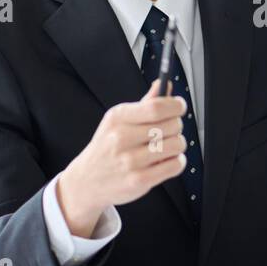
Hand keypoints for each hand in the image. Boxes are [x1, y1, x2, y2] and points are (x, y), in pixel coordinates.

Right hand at [55, 78, 187, 236]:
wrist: (87, 181)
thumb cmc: (107, 147)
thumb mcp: (118, 121)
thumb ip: (145, 104)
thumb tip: (164, 84)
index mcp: (118, 118)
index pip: (156, 107)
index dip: (176, 105)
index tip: (179, 106)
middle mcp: (122, 138)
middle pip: (171, 125)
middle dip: (177, 126)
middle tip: (169, 131)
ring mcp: (130, 160)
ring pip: (177, 145)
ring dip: (178, 145)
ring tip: (166, 147)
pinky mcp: (139, 180)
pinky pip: (175, 165)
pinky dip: (177, 162)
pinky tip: (167, 160)